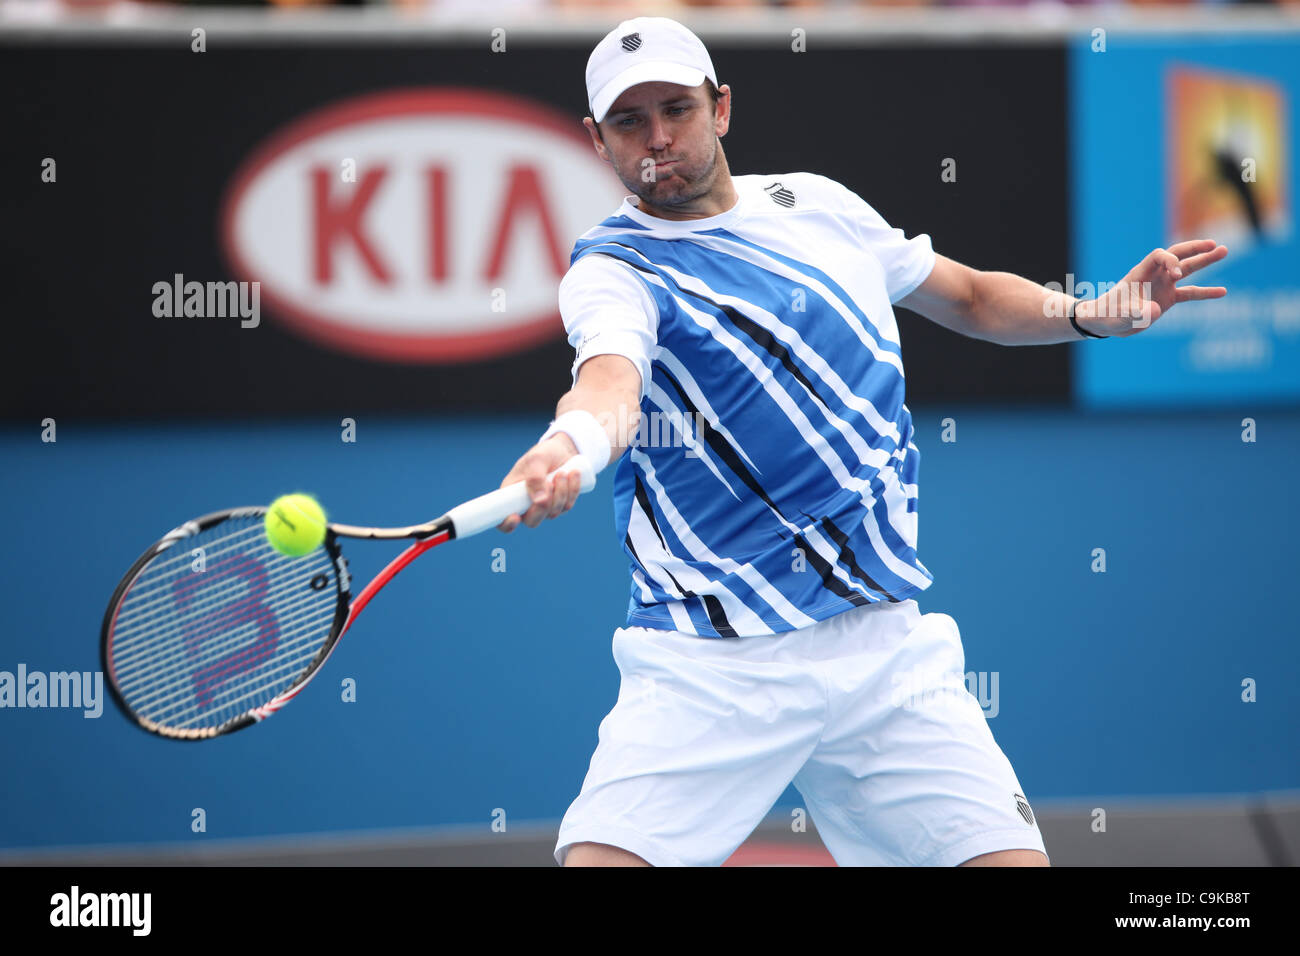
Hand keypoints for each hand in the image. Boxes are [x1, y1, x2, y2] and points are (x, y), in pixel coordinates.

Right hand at [496, 434, 585, 532]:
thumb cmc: (543, 454)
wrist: (562, 450)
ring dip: (560, 492)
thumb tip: (540, 501)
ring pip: (552, 513)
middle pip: (532, 521)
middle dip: (543, 507)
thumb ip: (535, 478)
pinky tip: (572, 475)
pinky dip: (571, 490)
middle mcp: (526, 504)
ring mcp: (544, 507)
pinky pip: (567, 505)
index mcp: (511, 494)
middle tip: (550, 484)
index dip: (506, 524)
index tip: (515, 517)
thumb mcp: (536, 460)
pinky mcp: (560, 504)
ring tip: (561, 472)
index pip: (502, 518)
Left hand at [1077, 239, 1227, 336]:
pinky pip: (1190, 293)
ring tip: (1224, 251)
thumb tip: (1157, 310)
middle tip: (1214, 244)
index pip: (1160, 256)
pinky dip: (1205, 293)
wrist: (1106, 323)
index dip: (1171, 261)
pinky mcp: (1167, 299)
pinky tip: (1223, 292)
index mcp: (1141, 272)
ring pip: (1187, 269)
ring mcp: (1162, 286)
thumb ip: (1136, 311)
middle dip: (1195, 248)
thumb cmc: (1109, 315)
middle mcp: (1154, 275)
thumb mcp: (1120, 315)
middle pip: (1177, 254)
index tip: (1178, 275)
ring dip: (1205, 260)